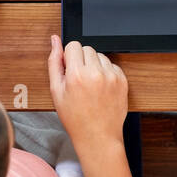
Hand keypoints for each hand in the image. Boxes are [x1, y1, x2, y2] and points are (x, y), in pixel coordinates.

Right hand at [47, 36, 136, 176]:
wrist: (98, 136)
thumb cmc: (75, 118)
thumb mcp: (57, 91)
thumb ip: (54, 62)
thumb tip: (55, 40)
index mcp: (77, 75)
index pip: (73, 45)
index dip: (69, 57)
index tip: (69, 69)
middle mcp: (96, 73)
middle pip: (87, 48)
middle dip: (81, 60)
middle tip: (79, 80)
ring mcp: (111, 76)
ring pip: (100, 56)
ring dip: (94, 65)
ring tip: (90, 85)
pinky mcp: (122, 80)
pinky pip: (112, 65)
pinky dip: (106, 72)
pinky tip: (100, 88)